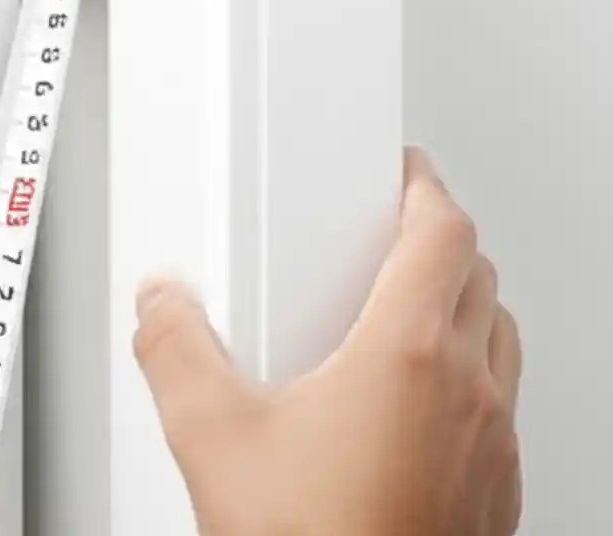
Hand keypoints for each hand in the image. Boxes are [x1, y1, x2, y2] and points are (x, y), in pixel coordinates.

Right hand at [134, 148, 522, 535]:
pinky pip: (501, 401)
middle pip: (479, 275)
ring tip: (402, 309)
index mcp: (406, 355)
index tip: (403, 172)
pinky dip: (469, 373)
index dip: (425, 186)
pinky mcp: (495, 491)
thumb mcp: (211, 437)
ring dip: (461, 304)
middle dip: (439, 239)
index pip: (443, 232)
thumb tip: (163, 304)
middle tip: (393, 233)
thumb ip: (175, 352)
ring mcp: (491, 444)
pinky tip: (411, 404)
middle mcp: (466, 392)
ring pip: (500, 336)